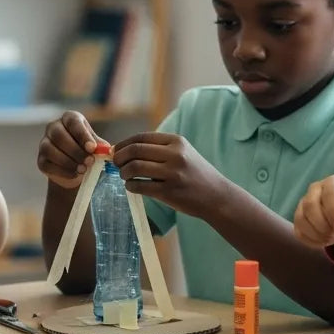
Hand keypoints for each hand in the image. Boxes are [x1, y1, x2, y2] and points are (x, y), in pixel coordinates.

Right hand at [37, 111, 104, 188]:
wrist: (77, 169)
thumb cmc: (88, 151)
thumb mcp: (96, 145)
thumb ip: (100, 146)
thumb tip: (105, 149)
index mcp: (69, 118)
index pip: (73, 122)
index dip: (82, 135)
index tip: (92, 148)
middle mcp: (54, 127)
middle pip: (59, 135)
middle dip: (75, 150)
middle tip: (89, 161)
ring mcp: (44, 143)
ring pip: (50, 150)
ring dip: (68, 161)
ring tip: (83, 169)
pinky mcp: (41, 160)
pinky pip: (47, 164)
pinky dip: (62, 171)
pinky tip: (74, 174)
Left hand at [111, 132, 228, 216]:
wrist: (217, 196)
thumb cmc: (196, 174)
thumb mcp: (183, 152)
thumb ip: (159, 149)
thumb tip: (126, 148)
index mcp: (176, 141)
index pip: (141, 137)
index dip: (124, 143)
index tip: (116, 150)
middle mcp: (175, 154)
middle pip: (135, 150)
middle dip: (119, 157)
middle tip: (116, 163)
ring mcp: (172, 173)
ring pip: (134, 168)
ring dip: (123, 172)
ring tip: (124, 176)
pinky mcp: (169, 192)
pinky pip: (139, 186)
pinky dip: (130, 186)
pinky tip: (132, 186)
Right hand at [293, 175, 333, 248]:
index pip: (329, 195)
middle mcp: (315, 189)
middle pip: (310, 206)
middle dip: (323, 226)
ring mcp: (304, 203)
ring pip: (301, 219)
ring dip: (317, 234)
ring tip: (333, 239)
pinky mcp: (299, 217)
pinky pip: (299, 231)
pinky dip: (312, 240)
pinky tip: (325, 241)